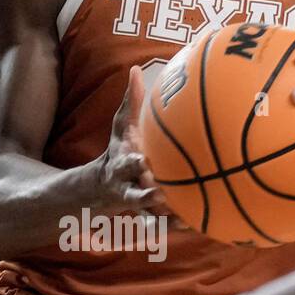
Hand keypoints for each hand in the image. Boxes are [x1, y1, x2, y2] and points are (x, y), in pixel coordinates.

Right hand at [96, 66, 173, 215]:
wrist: (100, 188)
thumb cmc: (119, 150)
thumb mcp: (120, 127)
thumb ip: (130, 101)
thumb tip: (135, 68)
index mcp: (121, 164)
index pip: (126, 163)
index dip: (133, 163)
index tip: (143, 160)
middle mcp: (127, 187)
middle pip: (134, 195)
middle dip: (145, 196)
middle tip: (161, 194)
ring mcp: (137, 205)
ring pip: (148, 216)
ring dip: (163, 219)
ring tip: (182, 217)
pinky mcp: (147, 217)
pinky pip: (161, 224)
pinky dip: (174, 225)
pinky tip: (194, 223)